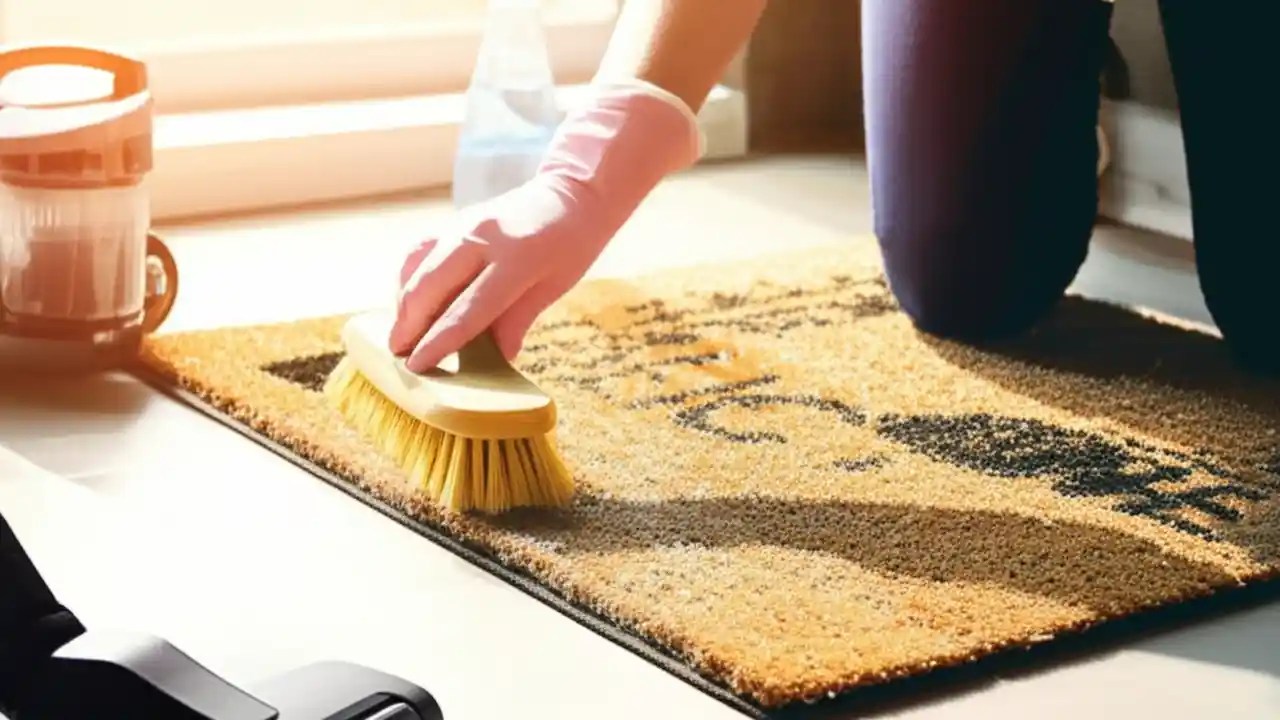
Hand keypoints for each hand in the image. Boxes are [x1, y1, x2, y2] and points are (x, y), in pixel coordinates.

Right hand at [387, 79, 703, 372]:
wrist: (573, 192)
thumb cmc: (572, 244)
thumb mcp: (553, 286)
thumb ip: (517, 321)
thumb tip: (495, 362)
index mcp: (516, 258)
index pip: (468, 309)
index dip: (439, 341)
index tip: (416, 365)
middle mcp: (482, 237)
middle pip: (430, 285)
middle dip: (408, 323)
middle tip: (398, 354)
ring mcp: (464, 223)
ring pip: (418, 267)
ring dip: (405, 302)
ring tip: (402, 333)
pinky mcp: (456, 220)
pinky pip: (422, 251)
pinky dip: (410, 277)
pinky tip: (412, 300)